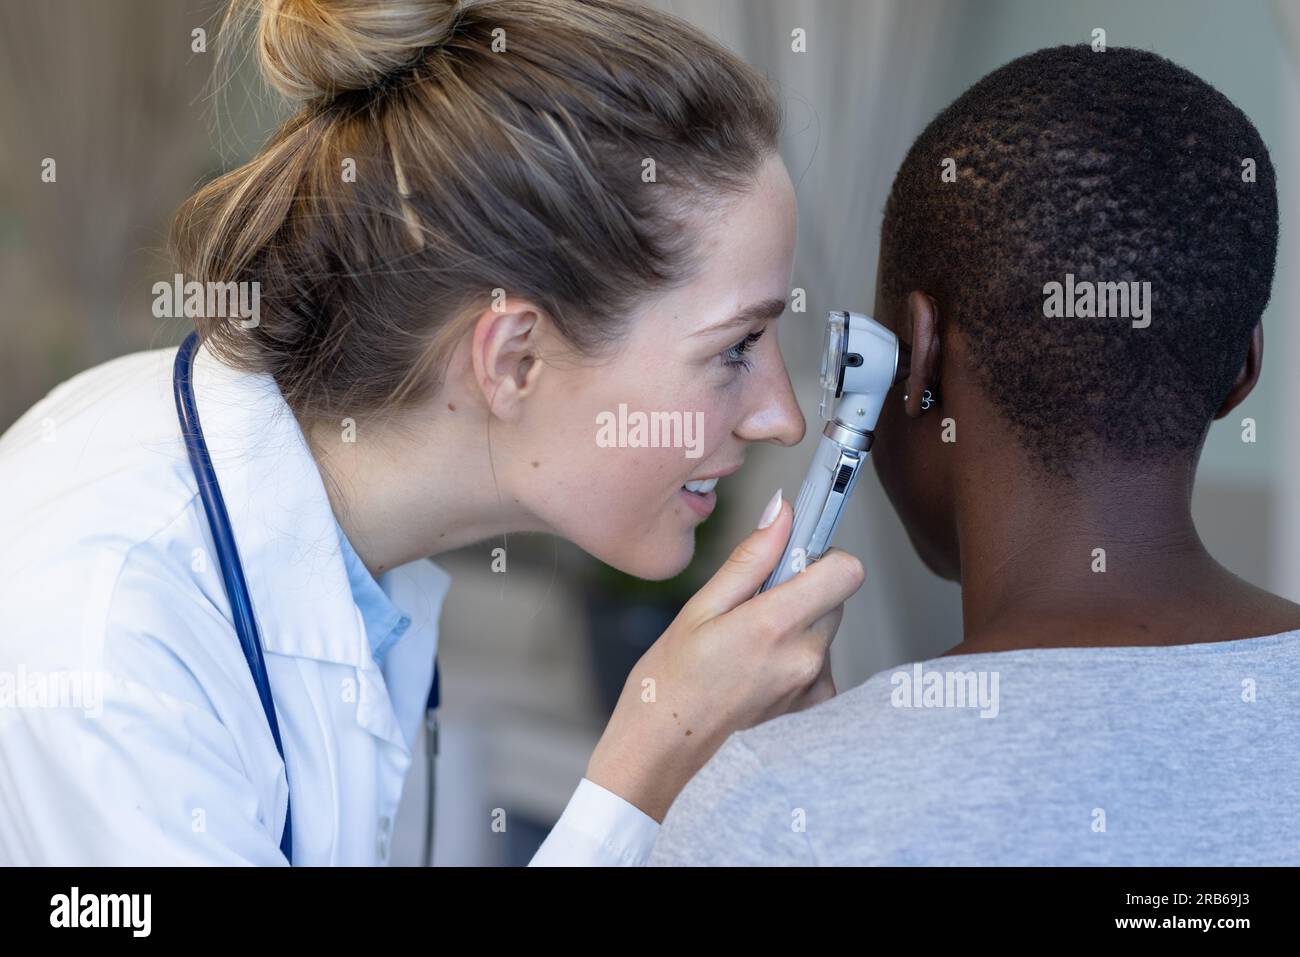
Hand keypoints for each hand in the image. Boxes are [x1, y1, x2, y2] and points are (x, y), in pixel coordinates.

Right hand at [584, 493, 864, 820]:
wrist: (664, 754)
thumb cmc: (670, 682)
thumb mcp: (700, 608)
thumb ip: (751, 558)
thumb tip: (782, 512)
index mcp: (774, 625)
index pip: (845, 571)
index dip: (823, 555)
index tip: (795, 555)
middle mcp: (804, 658)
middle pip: (834, 597)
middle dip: (802, 590)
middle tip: (753, 606)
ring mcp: (812, 688)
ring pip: (824, 630)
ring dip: (797, 627)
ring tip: (746, 648)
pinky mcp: (814, 709)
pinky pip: (819, 663)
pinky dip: (795, 659)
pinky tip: (755, 674)